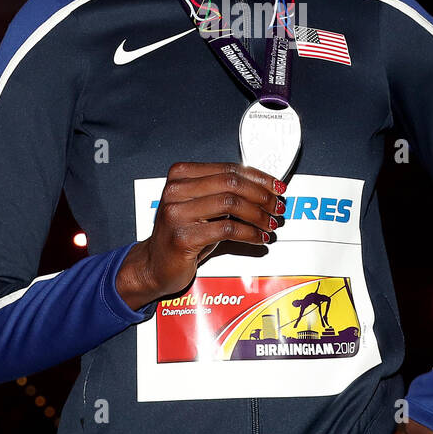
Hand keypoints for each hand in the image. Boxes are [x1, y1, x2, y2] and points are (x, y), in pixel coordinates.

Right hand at [116, 162, 284, 308]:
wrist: (154, 264)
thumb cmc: (182, 234)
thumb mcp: (200, 206)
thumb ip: (223, 193)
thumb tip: (263, 188)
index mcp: (181, 175)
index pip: (228, 169)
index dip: (258, 177)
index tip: (276, 186)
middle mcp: (176, 190)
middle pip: (232, 184)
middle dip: (262, 195)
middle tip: (277, 206)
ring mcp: (176, 213)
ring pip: (231, 204)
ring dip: (258, 214)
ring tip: (270, 223)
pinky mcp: (183, 237)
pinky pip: (227, 229)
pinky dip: (249, 233)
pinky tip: (259, 238)